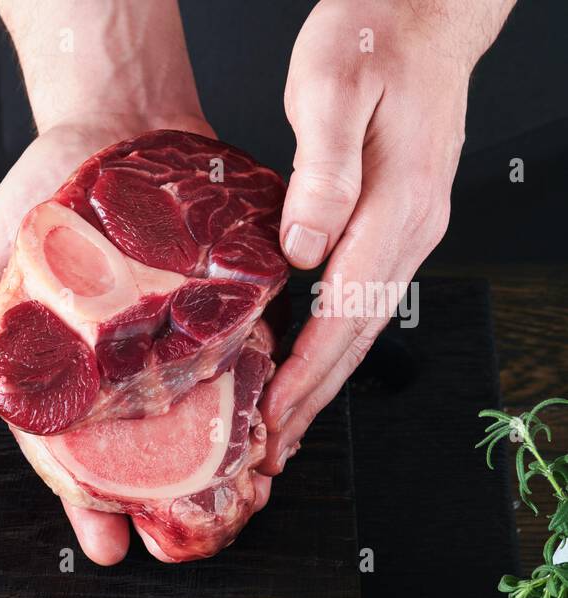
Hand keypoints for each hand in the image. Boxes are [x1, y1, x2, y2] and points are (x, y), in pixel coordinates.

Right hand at [0, 113, 227, 564]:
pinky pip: (235, 369)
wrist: (117, 121)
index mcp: (61, 371)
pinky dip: (248, 407)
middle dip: (149, 504)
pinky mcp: (215, 315)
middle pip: (133, 452)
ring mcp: (168, 347)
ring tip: (225, 508)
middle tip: (169, 545)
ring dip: (205, 472)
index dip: (81, 498)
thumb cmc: (43, 187)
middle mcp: (116, 370)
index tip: (104, 542)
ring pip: (188, 424)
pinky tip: (261, 440)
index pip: (67, 448)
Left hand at [260, 0, 513, 473]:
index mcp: (396, 206)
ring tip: (285, 427)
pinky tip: (306, 359)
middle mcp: (412, 227)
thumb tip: (302, 250)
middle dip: (314, 400)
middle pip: (360, 338)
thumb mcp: (332, 90)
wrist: (426, 7)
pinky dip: (333, 340)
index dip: (307, 376)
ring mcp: (410, 225)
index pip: (346, 314)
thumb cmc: (376, 35)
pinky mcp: (397, 216)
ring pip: (364, 323)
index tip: (272, 421)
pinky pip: (363, 296)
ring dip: (325, 379)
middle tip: (273, 452)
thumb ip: (321, 174)